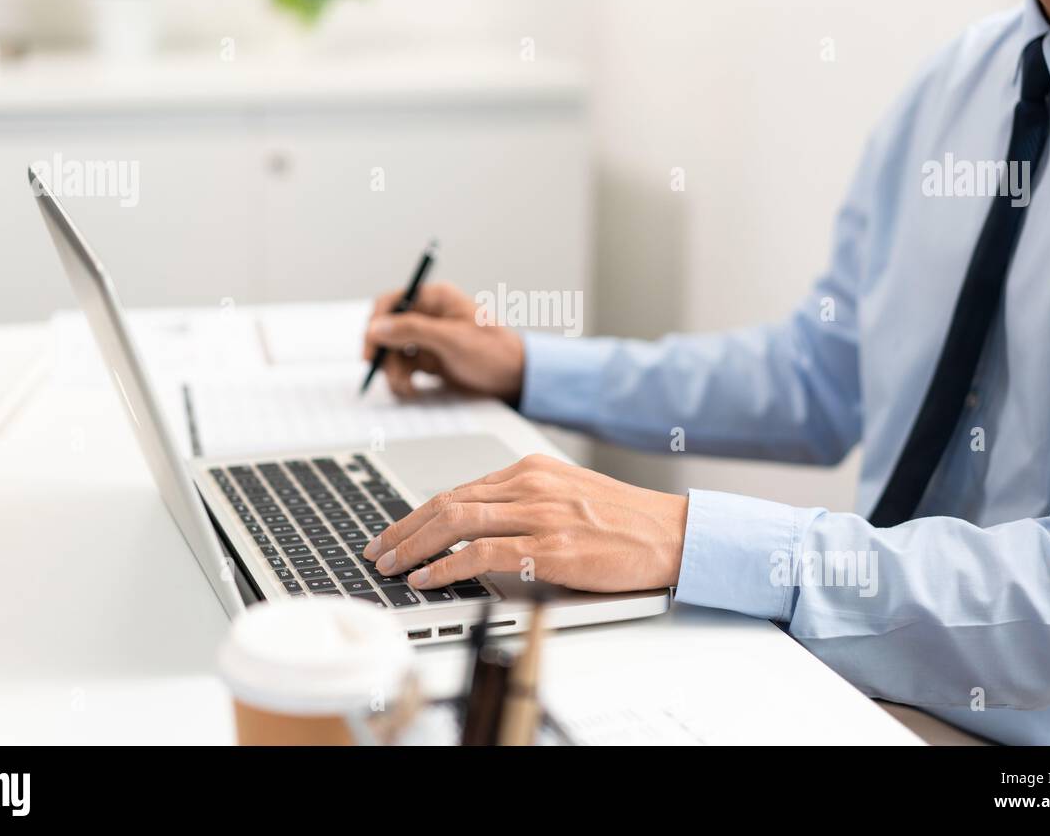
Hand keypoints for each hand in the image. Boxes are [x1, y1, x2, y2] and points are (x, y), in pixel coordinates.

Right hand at [361, 281, 525, 401]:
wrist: (517, 380)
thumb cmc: (493, 352)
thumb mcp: (452, 340)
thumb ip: (413, 331)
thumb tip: (376, 327)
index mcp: (436, 299)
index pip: (392, 303)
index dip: (376, 324)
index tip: (371, 349)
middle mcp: (429, 316)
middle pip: (389, 330)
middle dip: (385, 354)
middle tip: (382, 373)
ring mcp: (429, 338)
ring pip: (394, 352)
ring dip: (394, 372)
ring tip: (406, 388)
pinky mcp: (430, 359)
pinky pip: (405, 367)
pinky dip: (403, 380)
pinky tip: (411, 390)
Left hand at [361, 454, 688, 592]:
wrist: (672, 533)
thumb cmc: (624, 521)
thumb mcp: (567, 495)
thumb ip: (524, 501)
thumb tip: (475, 524)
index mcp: (531, 470)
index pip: (458, 490)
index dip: (417, 514)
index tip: (394, 533)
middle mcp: (530, 485)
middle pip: (447, 502)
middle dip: (403, 529)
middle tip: (377, 551)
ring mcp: (540, 514)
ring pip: (456, 522)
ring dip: (414, 547)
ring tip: (391, 567)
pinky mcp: (552, 547)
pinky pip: (483, 553)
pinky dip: (447, 567)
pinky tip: (428, 579)